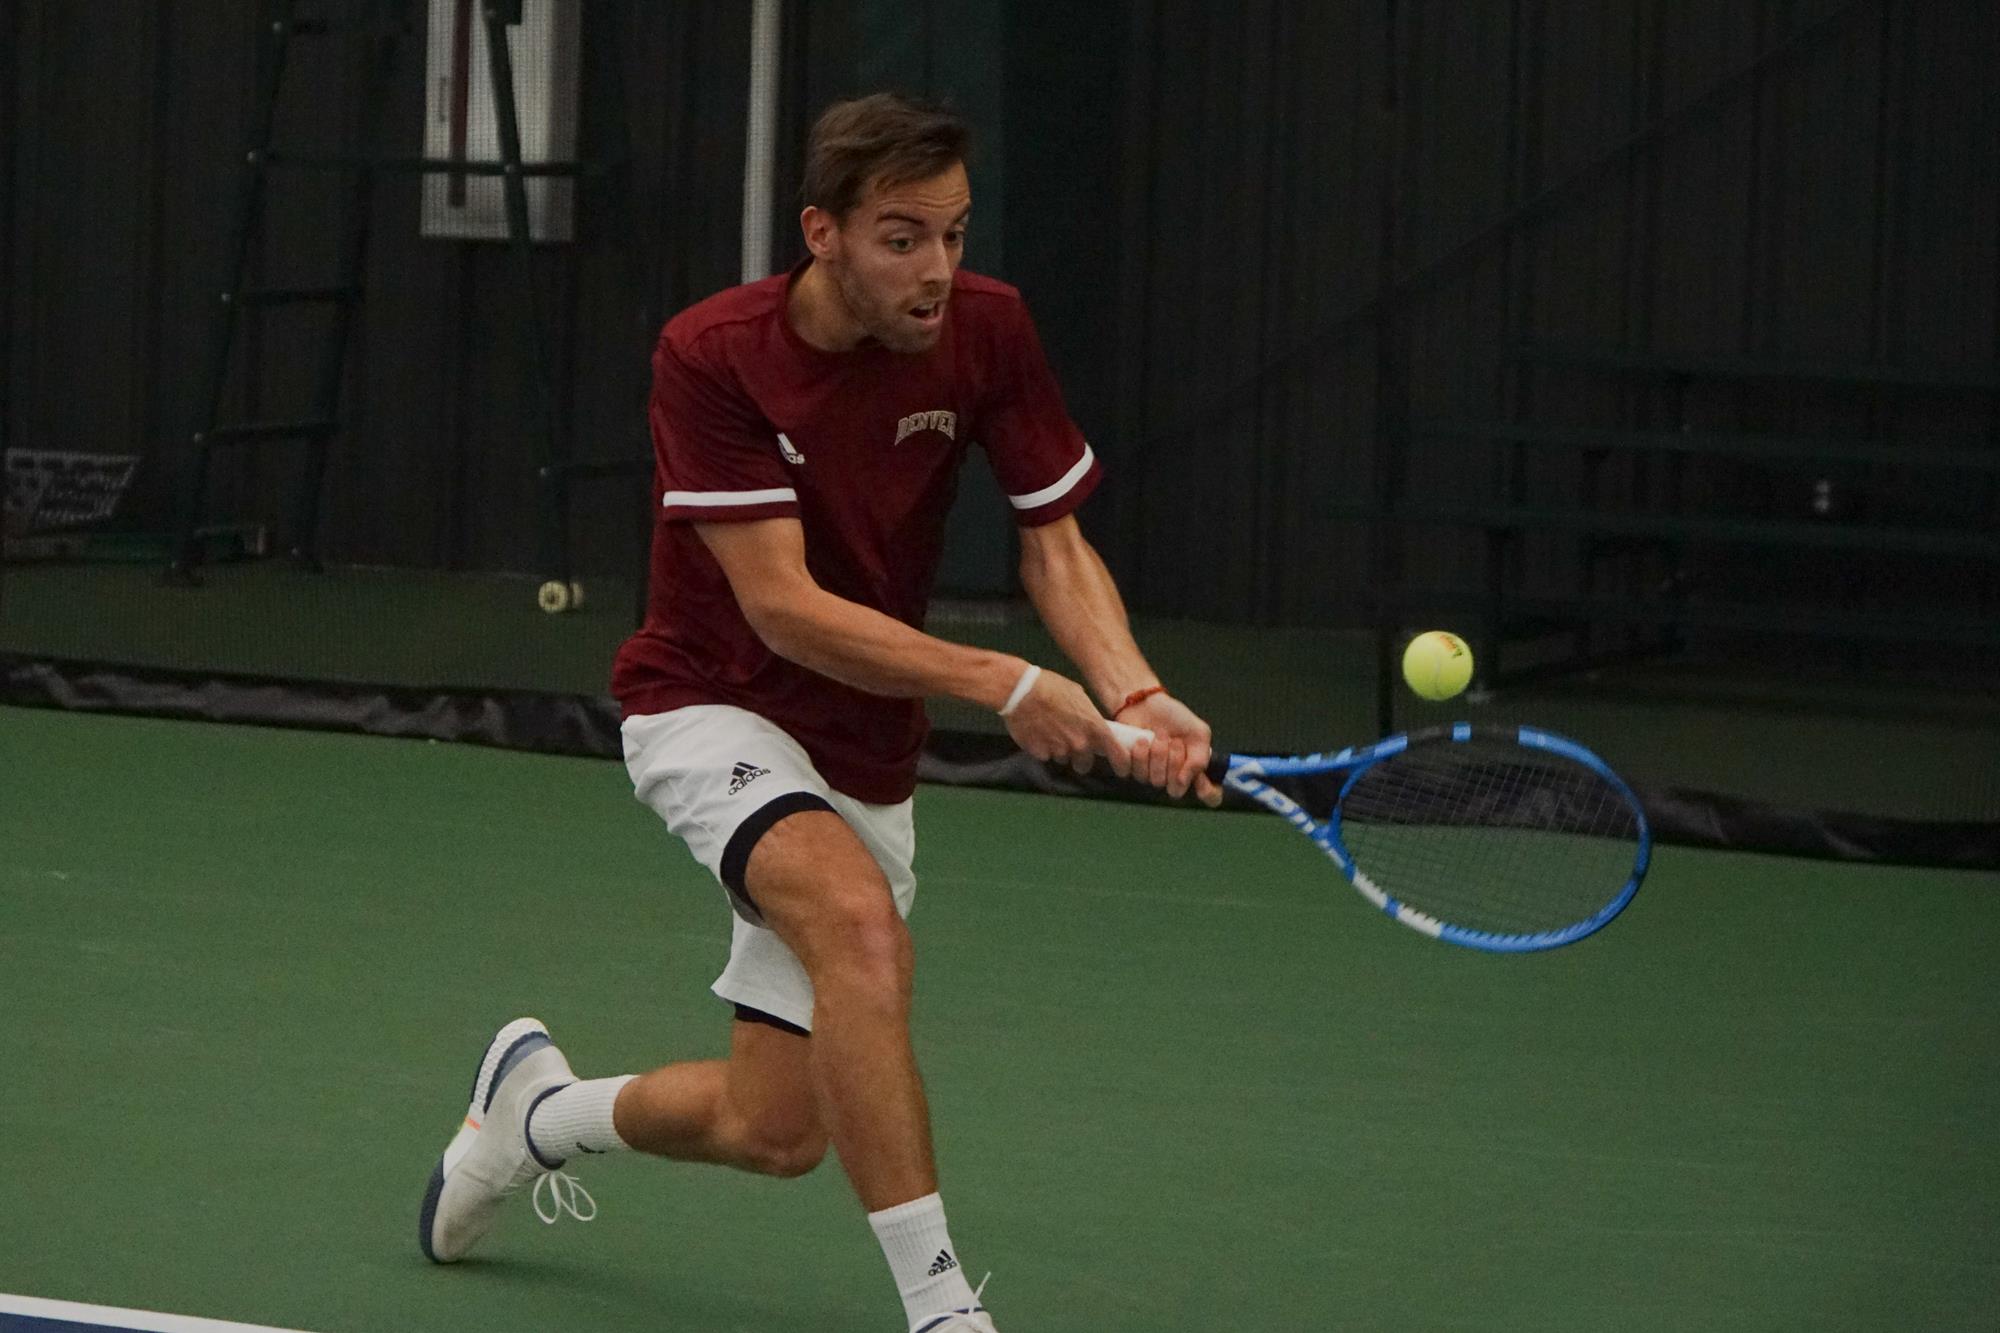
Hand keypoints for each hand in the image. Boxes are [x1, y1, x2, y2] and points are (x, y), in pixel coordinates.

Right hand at [1001, 667, 1131, 778]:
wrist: (1021, 690)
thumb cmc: (1051, 687)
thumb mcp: (1079, 695)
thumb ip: (1089, 717)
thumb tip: (1091, 725)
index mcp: (1094, 727)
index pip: (1116, 754)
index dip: (1120, 763)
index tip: (1121, 769)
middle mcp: (1079, 743)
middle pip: (1085, 764)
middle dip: (1080, 758)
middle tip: (1071, 744)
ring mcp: (1059, 751)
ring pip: (1064, 759)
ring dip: (1059, 751)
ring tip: (1049, 731)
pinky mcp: (1040, 754)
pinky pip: (1046, 756)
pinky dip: (1043, 749)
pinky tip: (1037, 732)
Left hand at [1116, 693, 1220, 806]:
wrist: (1147, 702)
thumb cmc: (1175, 718)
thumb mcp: (1198, 733)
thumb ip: (1199, 758)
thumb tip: (1184, 782)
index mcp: (1192, 771)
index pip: (1209, 796)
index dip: (1208, 793)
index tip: (1202, 782)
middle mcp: (1171, 778)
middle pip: (1174, 788)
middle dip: (1174, 760)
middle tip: (1173, 740)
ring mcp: (1148, 775)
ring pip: (1152, 780)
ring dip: (1157, 753)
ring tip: (1157, 734)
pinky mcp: (1127, 766)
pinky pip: (1128, 771)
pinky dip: (1136, 754)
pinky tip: (1140, 740)